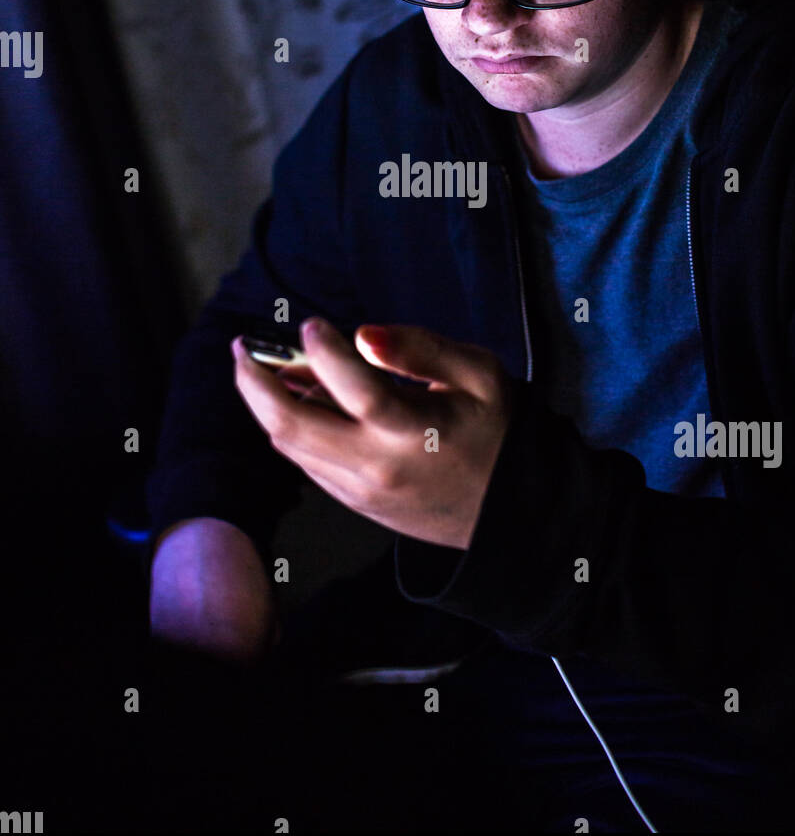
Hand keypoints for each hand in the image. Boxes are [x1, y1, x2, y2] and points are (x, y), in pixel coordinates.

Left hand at [231, 319, 511, 548]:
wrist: (511, 512)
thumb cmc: (499, 434)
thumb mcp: (480, 377)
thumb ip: (422, 349)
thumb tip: (363, 335)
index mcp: (411, 432)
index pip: (350, 385)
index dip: (322, 349)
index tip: (311, 323)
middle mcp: (376, 466)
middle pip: (290, 424)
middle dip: (255, 380)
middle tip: (242, 346)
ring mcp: (360, 490)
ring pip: (289, 445)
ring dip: (263, 403)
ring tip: (259, 366)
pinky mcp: (355, 502)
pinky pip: (305, 462)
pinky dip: (288, 427)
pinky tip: (293, 399)